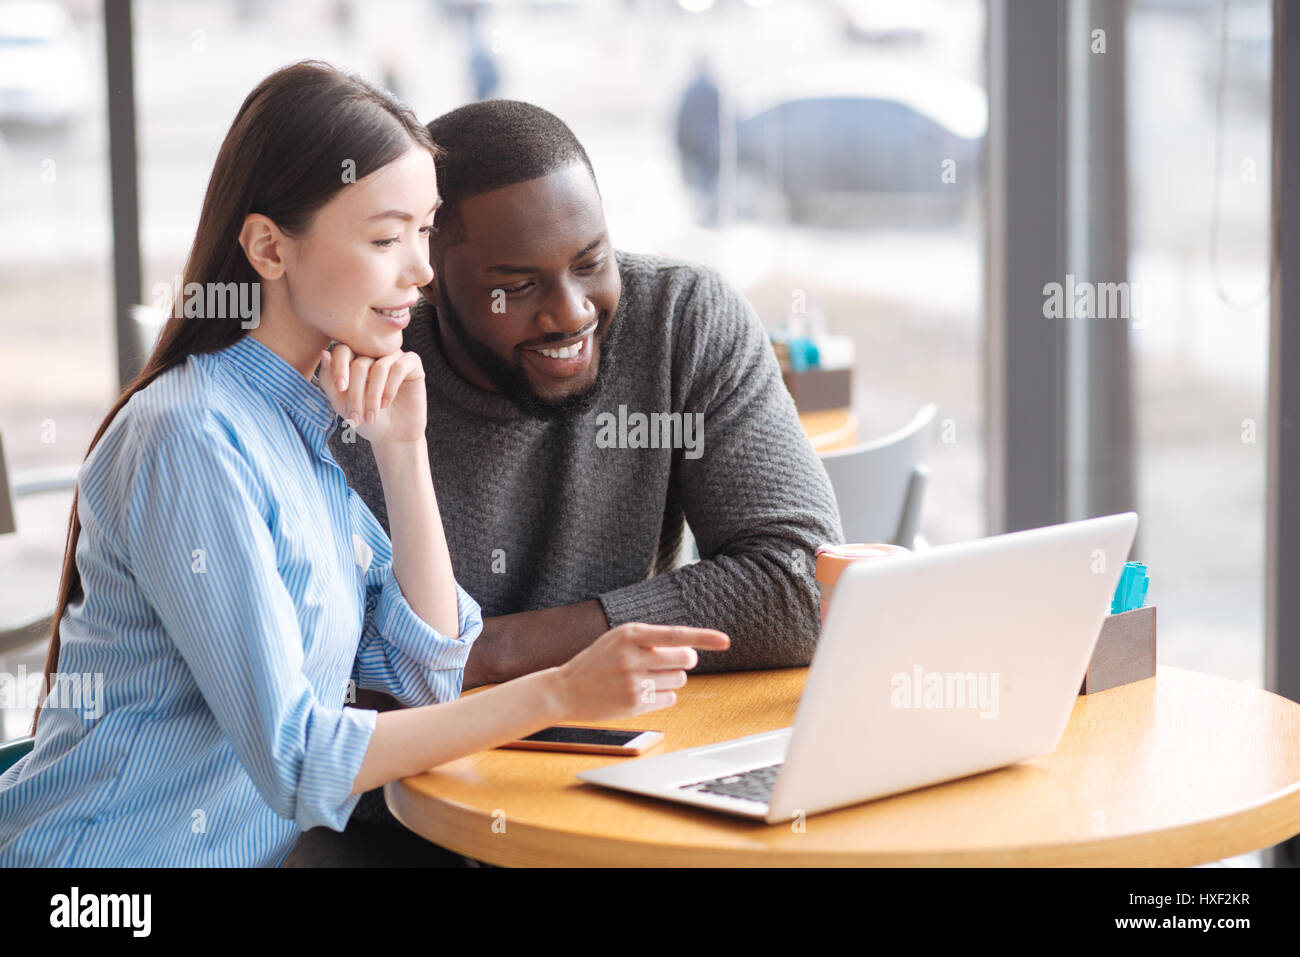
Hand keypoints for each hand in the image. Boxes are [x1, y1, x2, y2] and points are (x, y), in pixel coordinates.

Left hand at [319, 344, 425, 445]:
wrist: (392, 436)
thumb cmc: (366, 418)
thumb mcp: (341, 403)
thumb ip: (329, 380)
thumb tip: (325, 354)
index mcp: (355, 357)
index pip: (343, 351)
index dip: (339, 367)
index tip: (340, 388)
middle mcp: (375, 353)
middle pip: (360, 363)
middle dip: (356, 393)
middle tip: (356, 417)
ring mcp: (394, 356)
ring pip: (380, 367)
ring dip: (373, 396)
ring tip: (371, 417)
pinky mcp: (413, 364)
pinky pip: (399, 368)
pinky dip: (390, 388)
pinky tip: (386, 403)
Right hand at [553, 623, 729, 722]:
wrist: (564, 690)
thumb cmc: (596, 661)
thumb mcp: (618, 638)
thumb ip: (650, 639)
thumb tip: (690, 648)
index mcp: (630, 634)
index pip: (676, 634)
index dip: (704, 637)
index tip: (725, 641)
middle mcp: (633, 657)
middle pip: (685, 660)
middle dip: (685, 660)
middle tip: (669, 661)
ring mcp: (634, 683)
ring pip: (679, 680)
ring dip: (670, 678)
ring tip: (645, 677)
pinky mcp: (635, 705)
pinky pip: (670, 699)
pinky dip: (662, 696)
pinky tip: (640, 692)